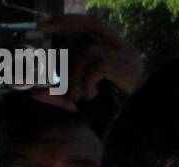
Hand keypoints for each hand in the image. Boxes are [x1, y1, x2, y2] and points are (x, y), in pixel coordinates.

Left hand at [29, 14, 144, 112]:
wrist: (143, 133)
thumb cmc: (118, 118)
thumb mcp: (85, 103)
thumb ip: (62, 97)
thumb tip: (35, 94)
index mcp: (116, 52)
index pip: (89, 24)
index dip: (65, 21)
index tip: (41, 27)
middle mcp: (124, 50)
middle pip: (84, 40)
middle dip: (68, 62)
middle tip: (64, 86)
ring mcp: (128, 58)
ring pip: (88, 52)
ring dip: (76, 75)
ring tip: (79, 97)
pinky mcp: (129, 68)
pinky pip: (98, 63)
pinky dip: (88, 79)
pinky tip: (90, 95)